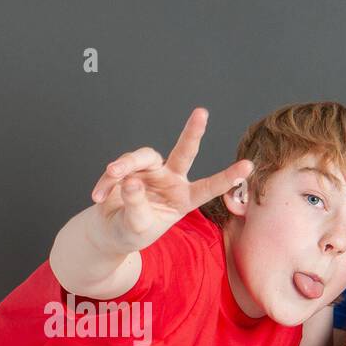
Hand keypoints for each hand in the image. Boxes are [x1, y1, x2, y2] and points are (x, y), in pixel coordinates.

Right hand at [88, 108, 252, 255]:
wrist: (108, 232)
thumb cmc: (130, 232)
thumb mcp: (136, 227)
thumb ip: (136, 206)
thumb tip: (132, 181)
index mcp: (184, 199)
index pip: (208, 188)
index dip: (227, 177)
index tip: (248, 165)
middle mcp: (171, 180)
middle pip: (183, 153)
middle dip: (193, 133)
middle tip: (202, 112)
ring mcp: (150, 171)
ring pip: (142, 156)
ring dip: (125, 165)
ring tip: (112, 175)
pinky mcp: (129, 167)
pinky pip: (117, 168)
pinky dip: (105, 183)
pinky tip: (97, 197)